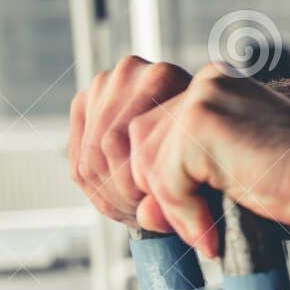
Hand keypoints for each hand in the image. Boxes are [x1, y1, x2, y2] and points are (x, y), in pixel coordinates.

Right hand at [69, 56, 192, 225]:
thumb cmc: (211, 142)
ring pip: (89, 161)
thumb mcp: (204, 159)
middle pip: (105, 150)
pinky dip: (97, 189)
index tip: (160, 210)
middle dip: (125, 194)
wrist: (203, 113)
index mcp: (162, 78)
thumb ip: (179, 186)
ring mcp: (102, 85)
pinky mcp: (84, 103)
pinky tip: (119, 202)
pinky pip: (77, 161)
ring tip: (135, 212)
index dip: (142, 187)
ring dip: (110, 196)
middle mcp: (127, 73)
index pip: (131, 144)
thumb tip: (146, 214)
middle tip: (145, 215)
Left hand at [127, 63, 289, 257]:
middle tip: (197, 231)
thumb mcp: (234, 181)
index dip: (166, 180)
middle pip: (143, 141)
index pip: (158, 131)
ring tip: (208, 235)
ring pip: (148, 162)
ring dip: (172, 208)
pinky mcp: (200, 125)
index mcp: (217, 89)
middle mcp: (206, 84)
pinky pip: (166, 181)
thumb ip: (187, 188)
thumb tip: (142, 212)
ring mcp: (202, 100)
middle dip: (161, 192)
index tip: (195, 218)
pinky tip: (214, 234)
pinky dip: (185, 216)